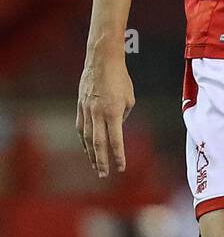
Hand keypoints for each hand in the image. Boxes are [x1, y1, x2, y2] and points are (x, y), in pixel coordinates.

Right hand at [76, 54, 134, 176]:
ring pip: (87, 138)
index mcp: (113, 113)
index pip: (116, 140)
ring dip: (91, 154)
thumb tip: (117, 129)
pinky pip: (81, 128)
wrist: (102, 61)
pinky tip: (87, 149)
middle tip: (104, 175)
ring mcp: (87, 110)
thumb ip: (123, 116)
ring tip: (95, 166)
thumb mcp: (129, 99)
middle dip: (101, 161)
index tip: (121, 167)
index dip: (118, 156)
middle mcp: (98, 114)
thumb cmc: (120, 79)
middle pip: (98, 144)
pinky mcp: (80, 106)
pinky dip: (84, 141)